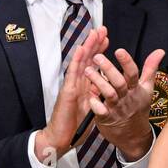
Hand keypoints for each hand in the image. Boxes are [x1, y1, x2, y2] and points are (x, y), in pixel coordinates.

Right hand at [34, 25, 108, 165]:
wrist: (61, 138)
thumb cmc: (75, 124)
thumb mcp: (92, 107)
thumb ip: (98, 95)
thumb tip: (106, 86)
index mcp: (85, 85)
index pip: (93, 64)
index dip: (99, 51)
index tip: (107, 38)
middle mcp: (78, 82)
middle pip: (86, 59)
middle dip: (94, 43)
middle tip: (102, 28)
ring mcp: (71, 85)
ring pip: (80, 62)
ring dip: (87, 47)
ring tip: (93, 33)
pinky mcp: (67, 92)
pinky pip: (72, 75)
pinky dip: (76, 61)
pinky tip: (80, 50)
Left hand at [83, 47, 163, 159]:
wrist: (134, 136)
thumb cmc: (138, 108)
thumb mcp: (147, 88)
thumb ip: (150, 68)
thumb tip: (160, 51)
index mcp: (136, 89)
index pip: (133, 73)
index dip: (127, 62)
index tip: (119, 50)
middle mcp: (126, 97)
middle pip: (119, 83)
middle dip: (109, 69)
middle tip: (97, 57)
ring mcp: (116, 108)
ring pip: (109, 94)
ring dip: (98, 82)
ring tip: (87, 70)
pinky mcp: (106, 118)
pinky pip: (101, 111)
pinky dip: (95, 104)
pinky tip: (89, 95)